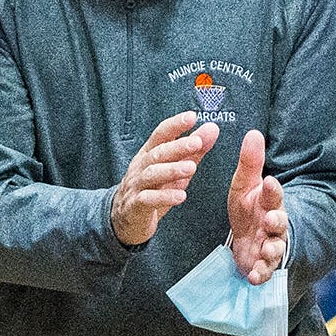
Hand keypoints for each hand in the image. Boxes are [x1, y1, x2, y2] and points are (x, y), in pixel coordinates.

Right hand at [113, 113, 217, 246]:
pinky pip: (147, 199)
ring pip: (152, 174)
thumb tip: (212, 128)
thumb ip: (193, 150)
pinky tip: (181, 196)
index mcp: (149, 154)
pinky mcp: (135, 206)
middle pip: (157, 153)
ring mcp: (136, 186)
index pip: (161, 134)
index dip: (175, 125)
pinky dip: (164, 197)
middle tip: (197, 142)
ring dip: (172, 170)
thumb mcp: (174, 168)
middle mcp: (141, 167)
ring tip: (191, 167)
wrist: (124, 219)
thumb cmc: (152, 189)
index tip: (192, 116)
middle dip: (177, 146)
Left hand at [227, 129, 287, 285]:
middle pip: (279, 223)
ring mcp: (270, 245)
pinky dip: (260, 274)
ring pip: (276, 249)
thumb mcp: (244, 185)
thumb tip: (253, 132)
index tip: (269, 182)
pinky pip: (264, 271)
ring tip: (267, 251)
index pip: (274, 195)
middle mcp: (273, 224)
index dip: (272, 190)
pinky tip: (253, 276)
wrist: (245, 238)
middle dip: (277, 222)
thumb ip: (249, 163)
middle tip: (271, 219)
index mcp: (269, 203)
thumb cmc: (248, 209)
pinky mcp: (262, 264)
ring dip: (273, 250)